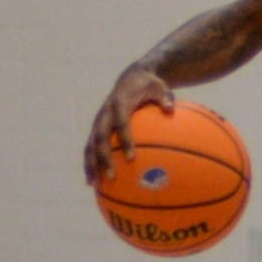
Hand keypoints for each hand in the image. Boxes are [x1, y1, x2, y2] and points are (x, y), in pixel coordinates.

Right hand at [85, 66, 175, 182]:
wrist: (132, 77)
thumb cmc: (151, 85)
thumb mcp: (160, 87)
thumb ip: (165, 98)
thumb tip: (170, 109)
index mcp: (120, 103)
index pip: (121, 124)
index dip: (125, 140)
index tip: (131, 158)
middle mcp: (105, 113)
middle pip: (100, 138)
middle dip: (103, 158)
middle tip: (111, 176)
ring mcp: (99, 121)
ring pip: (91, 145)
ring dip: (91, 164)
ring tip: (94, 184)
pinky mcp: (97, 127)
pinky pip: (92, 146)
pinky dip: (91, 162)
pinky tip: (94, 180)